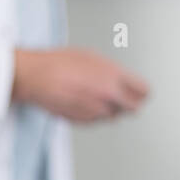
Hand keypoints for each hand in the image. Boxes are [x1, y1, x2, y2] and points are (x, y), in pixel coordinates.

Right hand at [11, 47, 148, 121]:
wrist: (35, 77)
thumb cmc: (59, 63)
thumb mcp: (92, 57)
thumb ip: (112, 72)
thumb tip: (122, 80)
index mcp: (114, 76)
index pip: (144, 91)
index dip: (143, 92)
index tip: (142, 92)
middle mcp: (108, 96)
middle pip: (134, 108)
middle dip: (131, 103)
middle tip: (125, 97)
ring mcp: (96, 111)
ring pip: (114, 115)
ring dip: (110, 108)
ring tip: (94, 94)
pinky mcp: (83, 121)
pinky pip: (96, 119)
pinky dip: (94, 113)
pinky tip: (82, 100)